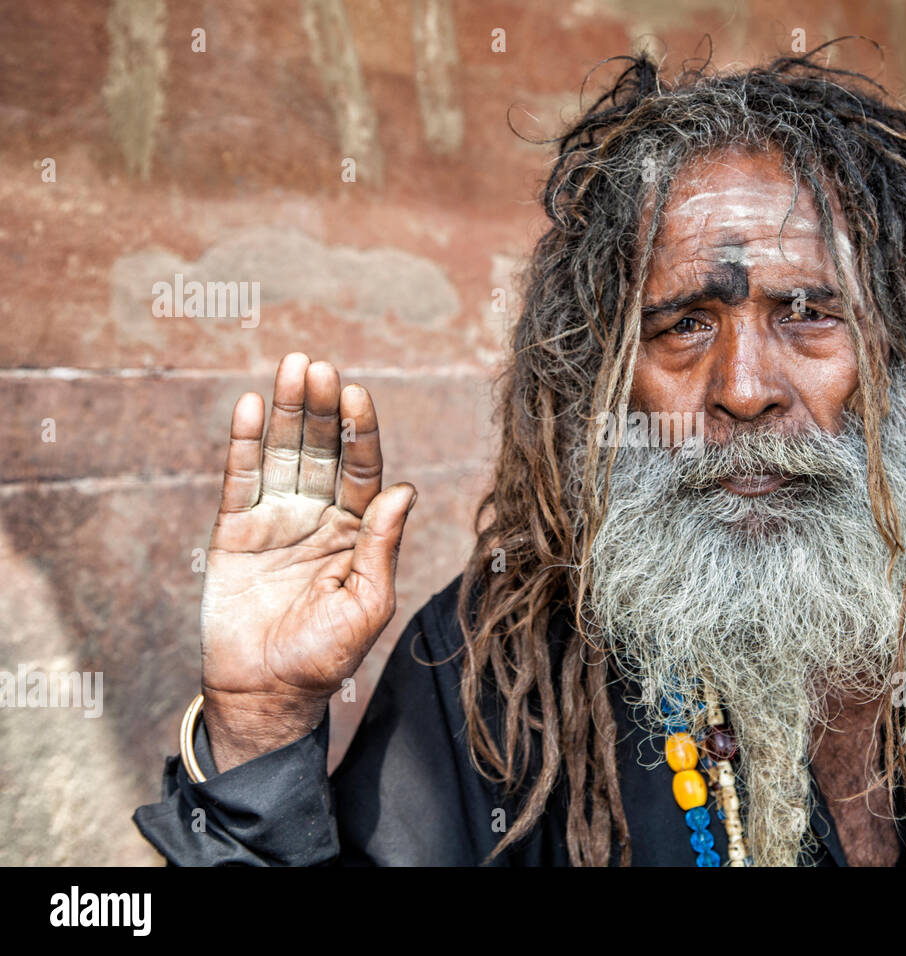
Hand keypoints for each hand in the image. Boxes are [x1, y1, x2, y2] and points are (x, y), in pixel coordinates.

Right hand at [197, 353, 416, 771]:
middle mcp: (319, 515)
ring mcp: (276, 519)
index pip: (363, 468)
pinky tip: (248, 406)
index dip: (361, 431)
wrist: (265, 693)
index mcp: (357, 530)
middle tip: (319, 366)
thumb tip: (405, 488)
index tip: (357, 394)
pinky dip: (242, 443)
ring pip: (282, 453)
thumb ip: (382, 545)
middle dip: (322, 407)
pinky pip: (239, 479)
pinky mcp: (234, 531)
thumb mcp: (367, 603)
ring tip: (291, 367)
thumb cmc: (326, 655)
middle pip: (323, 448)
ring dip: (285, 410)